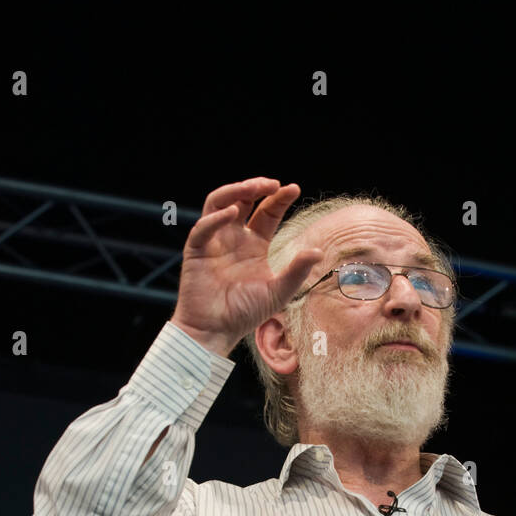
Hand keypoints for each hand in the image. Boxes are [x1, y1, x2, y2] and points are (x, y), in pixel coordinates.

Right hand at [171, 178, 322, 356]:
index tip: (294, 189)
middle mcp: (235, 238)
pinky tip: (232, 213)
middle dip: (257, 187)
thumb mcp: (278, 291)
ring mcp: (214, 241)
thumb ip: (297, 271)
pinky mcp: (196, 250)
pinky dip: (216, 218)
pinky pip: (204, 227)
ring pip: (220, 203)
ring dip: (235, 191)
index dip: (279, 199)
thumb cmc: (245, 313)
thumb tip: (319, 252)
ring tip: (253, 188)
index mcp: (255, 244)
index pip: (267, 212)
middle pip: (244, 199)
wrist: (216, 331)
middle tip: (273, 184)